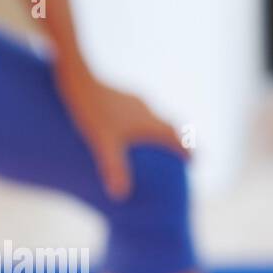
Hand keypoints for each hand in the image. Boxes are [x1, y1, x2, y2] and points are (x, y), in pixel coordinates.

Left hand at [53, 60, 189, 201]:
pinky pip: (135, 111)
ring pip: (151, 117)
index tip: (195, 161)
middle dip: (174, 140)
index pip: (176, 138)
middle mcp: (146, 109)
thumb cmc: (91, 111)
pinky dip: (138, 123)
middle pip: (167, 126)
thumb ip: (114, 167)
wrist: (77, 78)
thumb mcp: (103, 143)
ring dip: (156, 130)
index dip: (187, 150)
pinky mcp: (117, 95)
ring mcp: (132, 100)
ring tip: (151, 144)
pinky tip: (123, 128)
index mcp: (149, 122)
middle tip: (178, 153)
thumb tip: (120, 195)